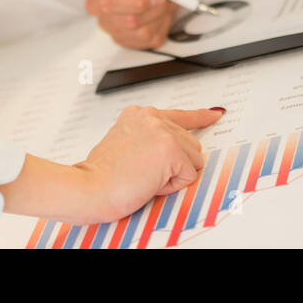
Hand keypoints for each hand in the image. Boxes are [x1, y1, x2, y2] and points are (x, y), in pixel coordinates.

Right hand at [0, 106, 223, 224]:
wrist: (89, 188)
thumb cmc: (101, 176)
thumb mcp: (124, 146)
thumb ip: (147, 140)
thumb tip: (174, 153)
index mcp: (138, 115)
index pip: (179, 115)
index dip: (200, 117)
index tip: (214, 114)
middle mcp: (151, 116)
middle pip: (190, 145)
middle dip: (174, 166)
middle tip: (143, 174)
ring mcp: (162, 130)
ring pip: (192, 161)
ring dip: (172, 177)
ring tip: (143, 178)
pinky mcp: (170, 149)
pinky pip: (188, 176)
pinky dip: (172, 187)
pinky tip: (149, 183)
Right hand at [84, 0, 202, 49]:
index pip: (109, 2)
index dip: (136, 3)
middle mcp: (100, 5)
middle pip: (127, 22)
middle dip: (155, 9)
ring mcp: (112, 24)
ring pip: (142, 33)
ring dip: (161, 15)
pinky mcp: (128, 37)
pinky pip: (151, 40)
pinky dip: (163, 24)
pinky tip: (161, 9)